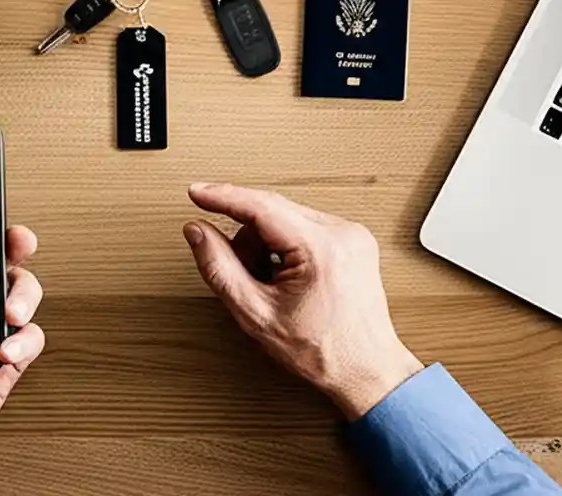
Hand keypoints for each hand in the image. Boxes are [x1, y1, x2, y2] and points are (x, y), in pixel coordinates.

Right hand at [184, 184, 422, 419]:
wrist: (365, 369)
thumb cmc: (322, 351)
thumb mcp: (256, 314)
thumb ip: (220, 268)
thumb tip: (198, 232)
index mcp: (321, 249)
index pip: (261, 206)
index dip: (223, 197)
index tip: (196, 193)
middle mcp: (343, 233)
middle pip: (273, 211)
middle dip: (247, 238)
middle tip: (242, 275)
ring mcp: (353, 235)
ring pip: (287, 218)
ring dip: (267, 244)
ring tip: (270, 285)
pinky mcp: (354, 240)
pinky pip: (306, 227)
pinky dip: (286, 247)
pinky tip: (287, 279)